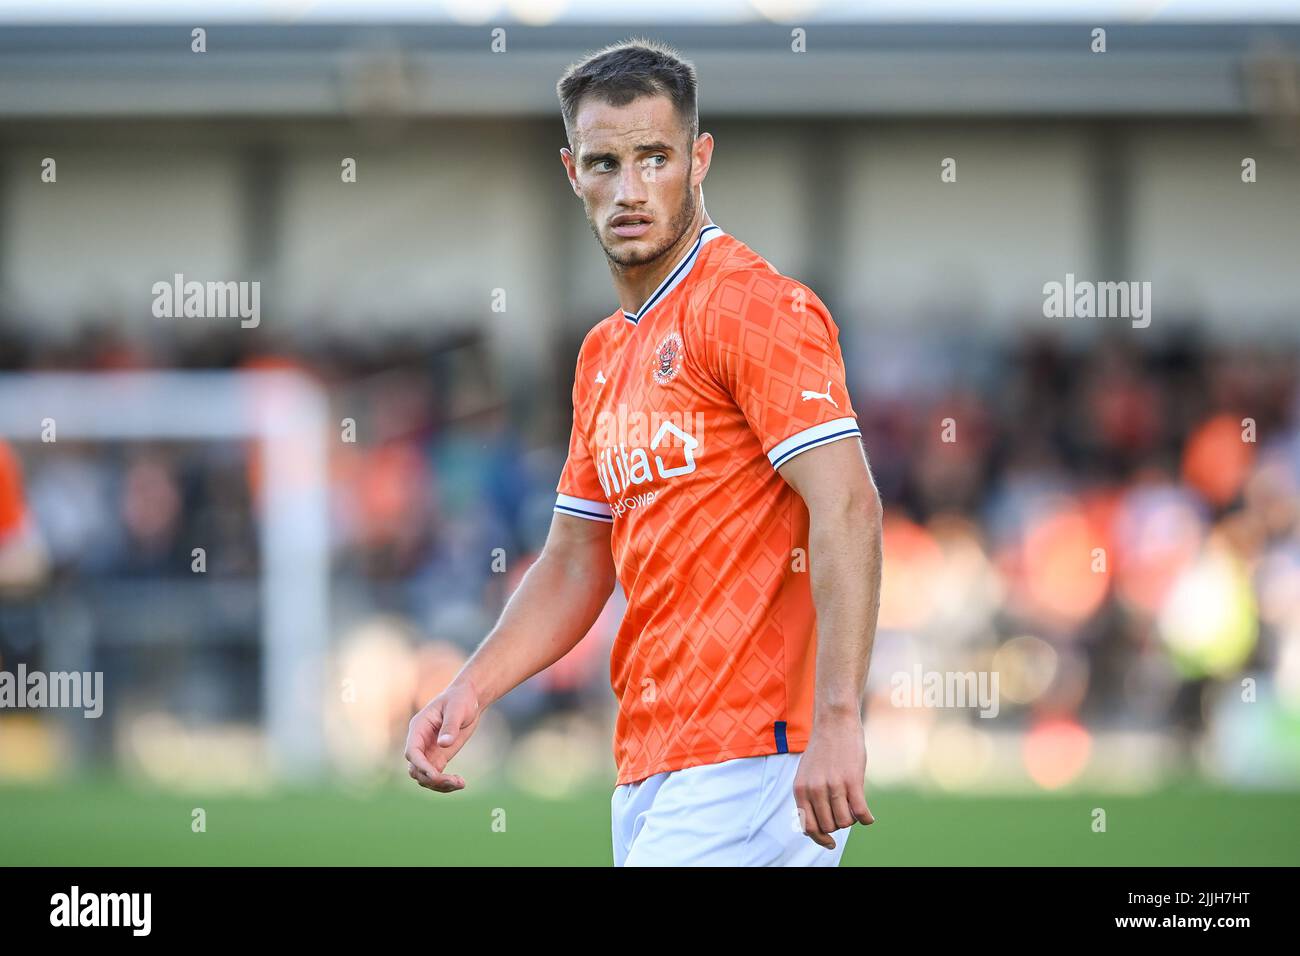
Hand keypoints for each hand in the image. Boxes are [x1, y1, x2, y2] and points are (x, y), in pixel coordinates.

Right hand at [404, 678, 482, 792]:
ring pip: (424, 777)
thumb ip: (450, 726)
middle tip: (454, 781)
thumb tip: (443, 744)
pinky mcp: (439, 757)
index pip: (412, 751)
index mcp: (419, 728)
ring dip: (439, 785)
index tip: (435, 775)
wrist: (469, 699)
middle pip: (416, 769)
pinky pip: (436, 776)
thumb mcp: (457, 709)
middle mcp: (420, 742)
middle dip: (432, 779)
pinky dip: (445, 784)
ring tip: (460, 783)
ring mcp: (428, 751)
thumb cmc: (461, 699)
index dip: (420, 765)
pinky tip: (460, 783)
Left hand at [793, 710, 874, 848]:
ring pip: (845, 822)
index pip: (809, 827)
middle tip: (844, 811)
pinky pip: (861, 813)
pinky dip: (866, 819)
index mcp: (800, 789)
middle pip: (829, 826)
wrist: (835, 722)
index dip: (820, 838)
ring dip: (852, 819)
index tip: (830, 843)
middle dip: (838, 824)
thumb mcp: (807, 773)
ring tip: (854, 807)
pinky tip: (868, 816)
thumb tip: (816, 828)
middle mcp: (814, 789)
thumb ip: (809, 797)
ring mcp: (833, 785)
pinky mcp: (852, 781)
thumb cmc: (823, 749)